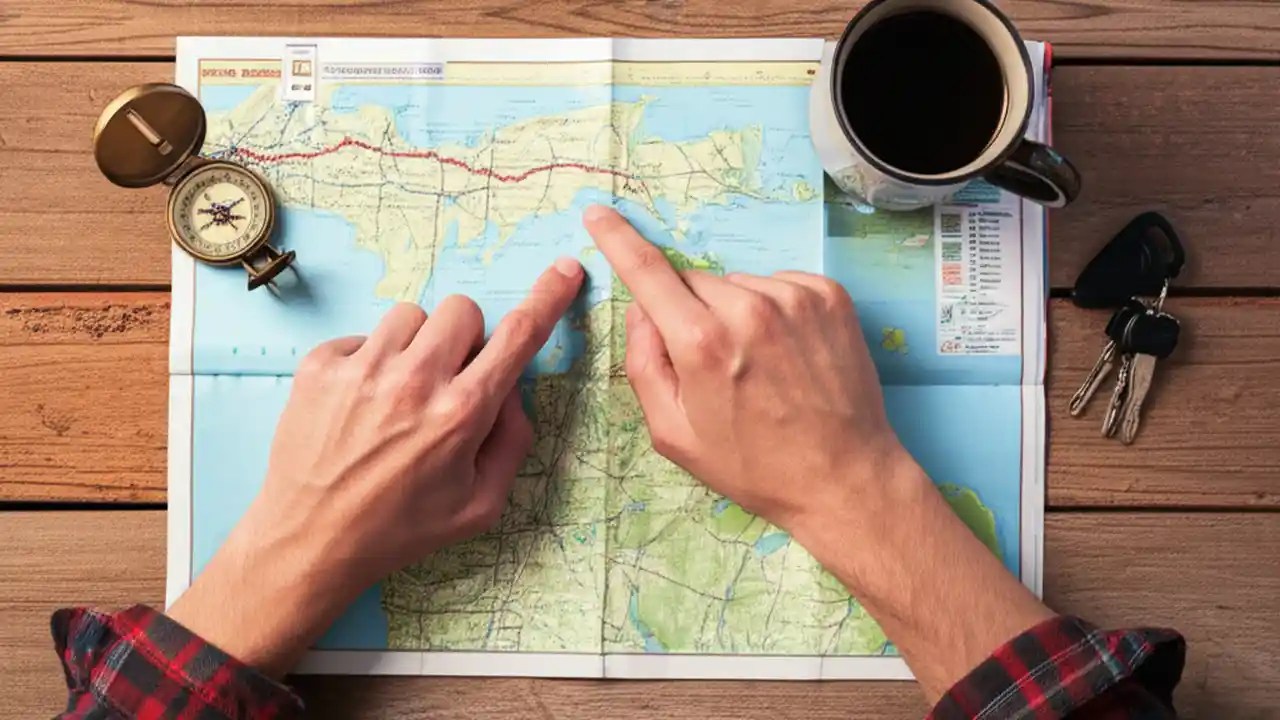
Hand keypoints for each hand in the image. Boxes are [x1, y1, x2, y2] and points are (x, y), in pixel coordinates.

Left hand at [168, 257, 583, 676]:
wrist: (310, 541)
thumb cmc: (402, 529)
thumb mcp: (481, 505)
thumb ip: (513, 442)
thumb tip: (513, 391)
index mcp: (462, 413)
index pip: (519, 336)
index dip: (548, 297)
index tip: (564, 270)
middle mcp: (415, 381)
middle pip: (463, 310)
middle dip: (466, 339)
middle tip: (450, 379)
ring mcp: (363, 369)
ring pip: (412, 315)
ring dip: (417, 346)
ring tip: (400, 393)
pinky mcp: (321, 366)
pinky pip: (363, 335)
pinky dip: (370, 361)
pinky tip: (361, 404)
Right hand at [585, 205, 1051, 700]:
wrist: (844, 478)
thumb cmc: (753, 466)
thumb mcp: (674, 434)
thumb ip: (643, 365)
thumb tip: (642, 312)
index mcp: (702, 344)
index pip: (647, 273)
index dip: (617, 240)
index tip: (599, 213)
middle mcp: (748, 309)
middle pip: (693, 283)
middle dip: (690, 312)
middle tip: (715, 365)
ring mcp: (794, 298)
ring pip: (737, 284)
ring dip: (736, 311)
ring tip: (760, 366)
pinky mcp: (829, 295)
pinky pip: (777, 284)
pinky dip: (773, 308)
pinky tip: (787, 353)